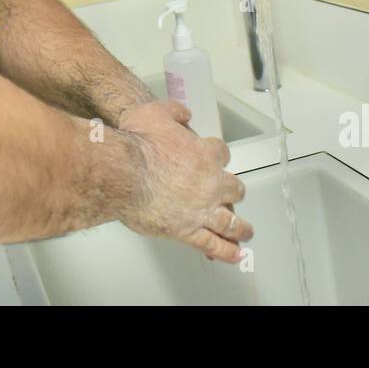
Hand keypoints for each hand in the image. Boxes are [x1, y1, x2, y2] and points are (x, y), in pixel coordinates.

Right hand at [119, 100, 252, 262]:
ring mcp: (200, 209)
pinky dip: (226, 251)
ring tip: (246, 231)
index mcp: (204, 154)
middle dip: (234, 192)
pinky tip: (234, 255)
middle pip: (234, 188)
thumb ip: (174, 111)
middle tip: (234, 195)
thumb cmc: (137, 144)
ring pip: (229, 221)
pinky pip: (212, 244)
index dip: (218, 156)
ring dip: (240, 227)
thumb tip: (183, 113)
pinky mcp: (187, 230)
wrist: (122, 172)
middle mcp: (209, 183)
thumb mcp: (155, 113)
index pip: (222, 154)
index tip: (214, 159)